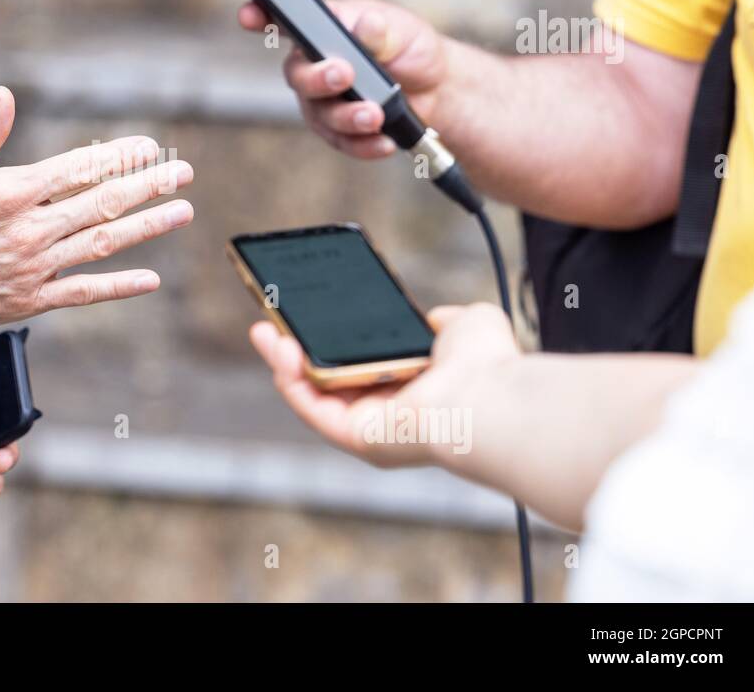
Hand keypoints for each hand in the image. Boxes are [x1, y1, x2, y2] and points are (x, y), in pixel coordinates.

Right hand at [0, 86, 193, 331]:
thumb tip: (7, 97)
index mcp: (8, 191)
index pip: (79, 168)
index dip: (119, 155)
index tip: (148, 145)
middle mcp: (26, 230)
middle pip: (102, 203)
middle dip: (148, 185)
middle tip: (183, 172)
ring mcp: (29, 269)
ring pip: (101, 244)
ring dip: (146, 227)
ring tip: (181, 211)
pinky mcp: (24, 301)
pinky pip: (81, 293)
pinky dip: (118, 286)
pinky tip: (149, 278)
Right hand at [238, 0, 447, 159]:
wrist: (437, 89)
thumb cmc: (410, 49)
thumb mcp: (401, 31)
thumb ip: (380, 31)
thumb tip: (367, 24)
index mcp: (323, 30)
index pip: (285, 22)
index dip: (262, 17)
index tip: (249, 15)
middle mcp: (314, 66)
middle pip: (297, 76)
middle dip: (317, 79)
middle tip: (344, 75)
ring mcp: (322, 101)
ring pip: (320, 114)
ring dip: (347, 117)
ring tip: (375, 115)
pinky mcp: (338, 131)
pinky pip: (341, 142)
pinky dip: (363, 144)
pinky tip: (384, 141)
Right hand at [250, 303, 517, 466]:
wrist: (489, 397)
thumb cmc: (485, 365)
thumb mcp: (464, 325)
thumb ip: (443, 321)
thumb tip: (432, 319)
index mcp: (412, 391)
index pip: (361, 367)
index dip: (331, 342)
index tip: (311, 316)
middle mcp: (389, 415)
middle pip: (328, 380)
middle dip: (295, 351)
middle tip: (273, 322)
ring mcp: (369, 429)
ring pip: (313, 393)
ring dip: (284, 362)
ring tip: (264, 330)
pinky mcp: (355, 438)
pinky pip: (312, 407)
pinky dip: (290, 377)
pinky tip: (280, 347)